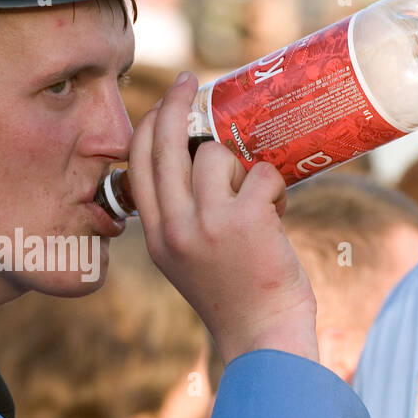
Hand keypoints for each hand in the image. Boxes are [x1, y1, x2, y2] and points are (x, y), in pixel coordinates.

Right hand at [128, 72, 317, 365]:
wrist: (262, 337)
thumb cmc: (235, 297)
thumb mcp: (187, 260)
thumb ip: (183, 219)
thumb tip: (200, 161)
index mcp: (155, 235)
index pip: (139, 164)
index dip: (150, 125)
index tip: (168, 103)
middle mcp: (173, 226)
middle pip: (166, 143)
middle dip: (177, 102)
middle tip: (191, 81)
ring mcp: (207, 222)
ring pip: (217, 155)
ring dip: (245, 169)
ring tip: (259, 201)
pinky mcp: (245, 220)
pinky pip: (260, 173)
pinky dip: (274, 187)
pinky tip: (278, 214)